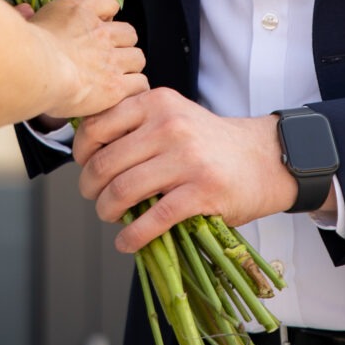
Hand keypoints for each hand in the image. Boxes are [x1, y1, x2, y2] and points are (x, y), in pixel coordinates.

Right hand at [31, 0, 146, 119]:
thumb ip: (30, 15)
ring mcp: (112, 60)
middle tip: (106, 58)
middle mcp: (101, 33)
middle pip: (129, 33)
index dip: (108, 14)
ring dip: (129, 67)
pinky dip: (134, 89)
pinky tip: (123, 94)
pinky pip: (140, 83)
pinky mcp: (116, 86)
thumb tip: (24, 10)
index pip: (109, 1)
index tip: (100, 25)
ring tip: (114, 78)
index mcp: (81, 12)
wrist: (35, 70)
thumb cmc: (26, 49)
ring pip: (137, 58)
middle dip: (121, 45)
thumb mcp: (27, 23)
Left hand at [73, 87, 297, 250]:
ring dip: (107, 211)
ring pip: (124, 190)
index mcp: (157, 102)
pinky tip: (127, 242)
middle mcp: (169, 126)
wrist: (263, 158)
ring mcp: (187, 159)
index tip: (84, 166)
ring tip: (109, 216)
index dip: (81, 151)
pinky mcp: (202, 192)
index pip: (98, 125)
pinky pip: (154, 219)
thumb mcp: (173, 115)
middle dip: (90, 187)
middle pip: (106, 162)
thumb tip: (87, 152)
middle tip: (94, 197)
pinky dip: (133, 236)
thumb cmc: (209, 142)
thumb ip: (136, 124)